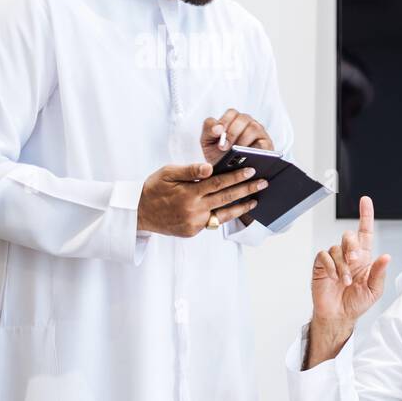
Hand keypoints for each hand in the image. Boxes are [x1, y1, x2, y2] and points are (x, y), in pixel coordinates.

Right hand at [137, 162, 266, 235]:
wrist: (137, 213)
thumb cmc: (153, 188)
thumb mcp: (168, 173)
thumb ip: (190, 170)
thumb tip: (210, 168)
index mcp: (189, 193)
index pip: (219, 183)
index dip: (237, 177)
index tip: (252, 171)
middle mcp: (194, 210)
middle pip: (227, 198)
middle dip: (248, 189)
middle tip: (263, 183)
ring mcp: (194, 223)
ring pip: (224, 214)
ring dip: (242, 207)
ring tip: (256, 200)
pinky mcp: (193, 232)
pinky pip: (212, 221)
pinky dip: (224, 215)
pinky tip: (234, 208)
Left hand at [201, 108, 273, 163]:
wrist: (228, 172)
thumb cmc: (218, 154)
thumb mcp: (208, 142)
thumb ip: (208, 130)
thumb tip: (218, 128)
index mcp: (234, 119)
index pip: (232, 113)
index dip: (224, 122)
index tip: (218, 133)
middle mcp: (248, 123)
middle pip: (243, 119)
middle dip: (231, 133)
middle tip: (223, 147)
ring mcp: (259, 133)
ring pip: (253, 128)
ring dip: (242, 140)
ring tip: (234, 153)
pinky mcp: (267, 145)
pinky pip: (264, 143)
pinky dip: (255, 149)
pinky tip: (246, 157)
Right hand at [310, 195, 390, 324]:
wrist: (339, 315)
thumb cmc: (357, 302)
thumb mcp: (374, 289)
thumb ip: (379, 272)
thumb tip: (386, 257)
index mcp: (364, 257)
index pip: (365, 232)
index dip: (366, 215)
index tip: (365, 200)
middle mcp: (348, 255)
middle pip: (349, 236)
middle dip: (352, 245)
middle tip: (355, 260)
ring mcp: (334, 260)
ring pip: (336, 248)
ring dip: (342, 265)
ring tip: (346, 281)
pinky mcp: (321, 266)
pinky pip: (324, 256)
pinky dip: (330, 266)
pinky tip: (334, 278)